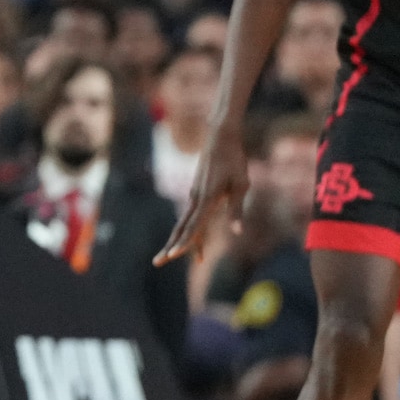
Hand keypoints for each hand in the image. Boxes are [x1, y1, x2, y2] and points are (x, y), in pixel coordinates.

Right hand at [154, 124, 249, 265]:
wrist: (221, 136)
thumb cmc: (234, 160)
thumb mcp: (241, 184)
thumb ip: (237, 209)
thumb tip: (236, 232)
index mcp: (207, 198)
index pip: (193, 226)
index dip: (184, 243)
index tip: (172, 256)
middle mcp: (196, 198)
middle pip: (181, 228)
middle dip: (170, 247)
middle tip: (158, 263)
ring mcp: (195, 194)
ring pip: (184, 222)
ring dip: (178, 240)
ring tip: (171, 256)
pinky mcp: (197, 191)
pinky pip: (191, 214)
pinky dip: (189, 230)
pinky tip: (195, 239)